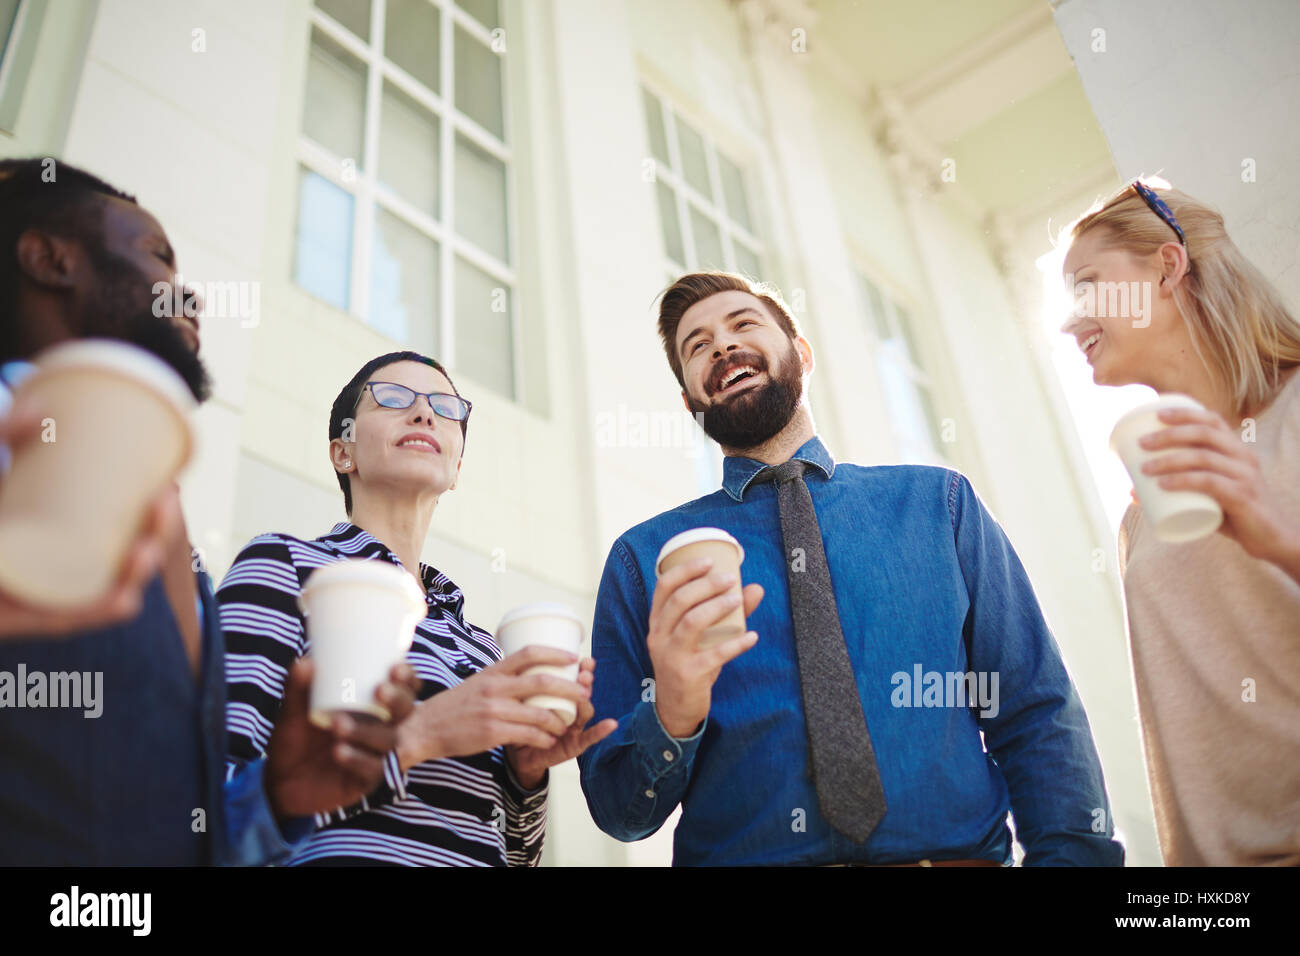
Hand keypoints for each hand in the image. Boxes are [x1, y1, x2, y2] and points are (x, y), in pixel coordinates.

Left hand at [0, 401, 176, 638]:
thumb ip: (1, 433)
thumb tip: (39, 412)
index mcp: (61, 537)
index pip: (121, 529)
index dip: (156, 516)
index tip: (170, 486)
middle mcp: (57, 569)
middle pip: (122, 559)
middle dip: (156, 537)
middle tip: (162, 506)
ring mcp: (39, 596)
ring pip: (105, 589)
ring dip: (136, 573)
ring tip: (144, 550)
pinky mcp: (18, 619)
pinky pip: (67, 619)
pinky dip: (98, 610)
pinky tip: (124, 598)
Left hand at [263, 659, 420, 818]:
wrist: (282, 780)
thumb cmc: (296, 738)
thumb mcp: (294, 710)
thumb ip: (297, 687)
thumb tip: (306, 662)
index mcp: (373, 706)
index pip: (403, 688)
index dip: (407, 678)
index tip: (394, 669)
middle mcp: (382, 728)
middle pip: (406, 711)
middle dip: (397, 700)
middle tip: (378, 691)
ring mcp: (377, 755)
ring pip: (388, 740)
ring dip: (367, 730)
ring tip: (338, 725)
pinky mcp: (367, 781)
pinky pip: (372, 770)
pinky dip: (357, 759)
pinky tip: (338, 751)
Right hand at [394, 646, 590, 770]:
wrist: (424, 728)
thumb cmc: (454, 706)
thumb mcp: (477, 682)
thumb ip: (501, 678)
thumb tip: (528, 671)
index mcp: (493, 672)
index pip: (529, 654)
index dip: (555, 653)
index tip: (574, 658)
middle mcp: (495, 688)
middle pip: (542, 683)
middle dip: (570, 689)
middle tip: (585, 694)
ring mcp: (494, 711)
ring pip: (540, 714)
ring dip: (559, 721)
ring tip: (566, 725)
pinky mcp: (492, 733)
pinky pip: (529, 735)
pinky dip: (544, 738)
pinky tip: (549, 740)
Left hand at [505, 657, 617, 787]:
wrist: (518, 756)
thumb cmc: (522, 723)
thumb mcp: (522, 700)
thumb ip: (523, 683)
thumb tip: (515, 654)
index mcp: (560, 695)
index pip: (573, 679)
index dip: (580, 668)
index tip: (580, 658)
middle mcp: (571, 709)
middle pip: (582, 692)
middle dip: (585, 680)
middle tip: (583, 672)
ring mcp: (575, 727)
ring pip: (585, 711)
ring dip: (587, 700)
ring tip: (585, 692)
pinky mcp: (574, 745)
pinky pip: (589, 738)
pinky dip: (600, 731)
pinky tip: (612, 724)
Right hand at [646, 557, 762, 738]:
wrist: (675, 708)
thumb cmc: (688, 664)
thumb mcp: (699, 639)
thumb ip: (726, 614)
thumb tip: (755, 588)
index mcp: (657, 623)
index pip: (664, 587)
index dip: (685, 570)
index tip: (709, 560)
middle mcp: (659, 636)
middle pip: (680, 600)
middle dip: (706, 585)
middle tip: (730, 579)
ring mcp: (672, 656)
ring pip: (692, 622)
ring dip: (717, 607)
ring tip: (738, 600)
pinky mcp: (688, 675)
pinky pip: (714, 655)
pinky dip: (736, 644)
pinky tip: (752, 637)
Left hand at [1139, 406, 1297, 563]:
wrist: (1269, 538)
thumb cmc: (1233, 513)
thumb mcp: (1206, 496)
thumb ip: (1174, 490)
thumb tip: (1132, 491)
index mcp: (1237, 450)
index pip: (1213, 420)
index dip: (1186, 413)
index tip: (1158, 414)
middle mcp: (1244, 457)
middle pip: (1204, 434)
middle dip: (1169, 435)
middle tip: (1141, 444)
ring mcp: (1245, 476)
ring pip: (1204, 457)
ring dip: (1169, 460)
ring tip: (1144, 468)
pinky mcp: (1243, 497)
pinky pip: (1211, 483)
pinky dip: (1184, 481)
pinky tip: (1164, 484)